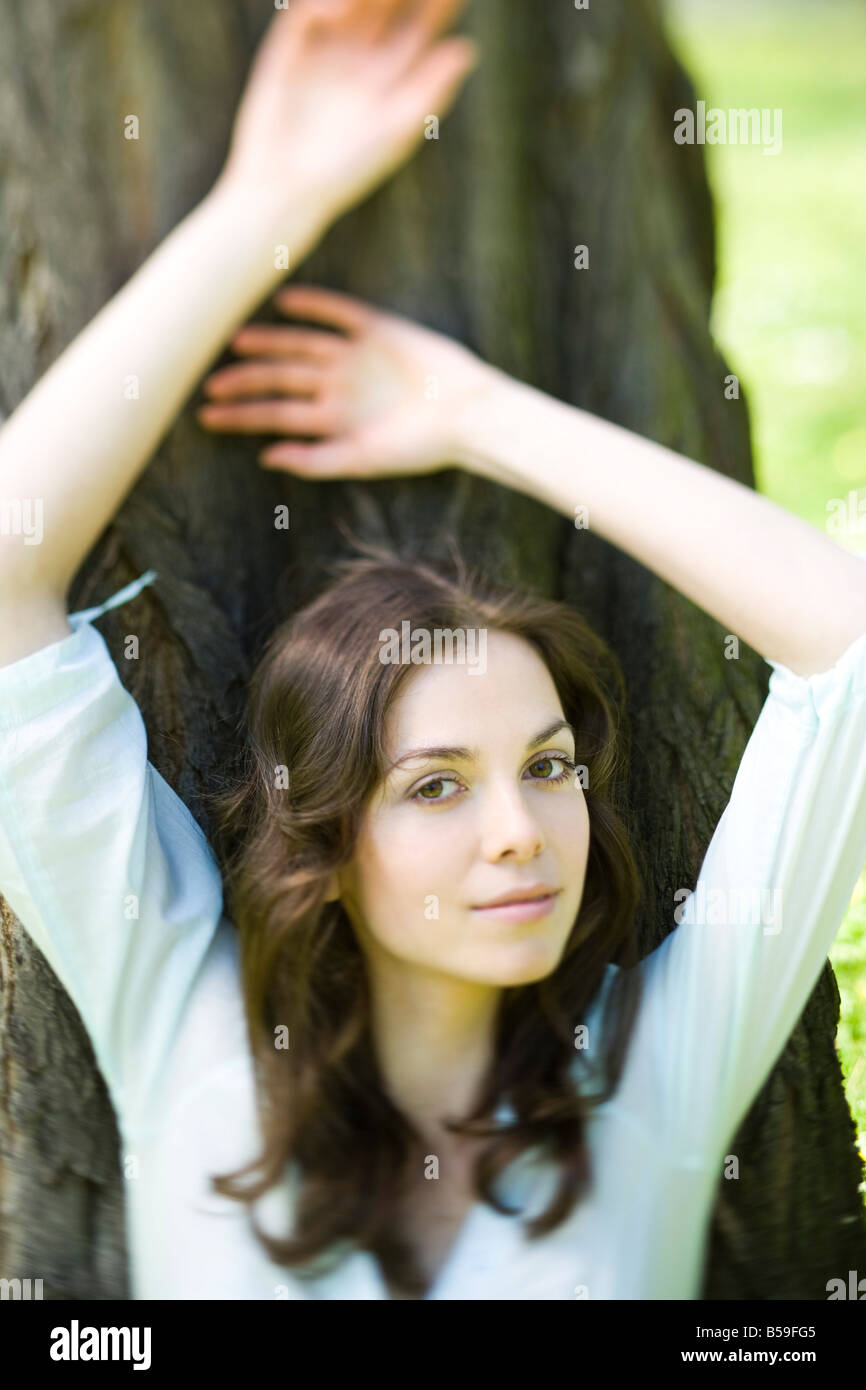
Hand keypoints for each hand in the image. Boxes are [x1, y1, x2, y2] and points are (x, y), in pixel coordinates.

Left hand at [197, 283, 495, 477]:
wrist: (469, 415)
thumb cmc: (421, 447)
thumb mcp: (364, 461)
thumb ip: (316, 461)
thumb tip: (266, 458)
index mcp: (331, 417)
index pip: (275, 413)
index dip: (240, 415)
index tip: (205, 415)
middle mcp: (337, 384)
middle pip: (280, 376)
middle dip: (245, 380)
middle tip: (210, 382)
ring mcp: (355, 355)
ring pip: (301, 344)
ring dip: (270, 341)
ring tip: (237, 341)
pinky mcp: (379, 329)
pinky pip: (339, 313)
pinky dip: (314, 306)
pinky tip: (286, 302)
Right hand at [214, 0, 477, 230]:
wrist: (284, 184)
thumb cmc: (345, 170)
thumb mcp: (393, 133)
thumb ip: (428, 91)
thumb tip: (466, 50)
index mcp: (396, 72)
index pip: (424, 21)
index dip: (438, 2)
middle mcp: (366, 51)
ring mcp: (330, 43)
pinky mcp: (293, 41)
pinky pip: (312, 4)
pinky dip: (325, 1)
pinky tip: (334, 13)